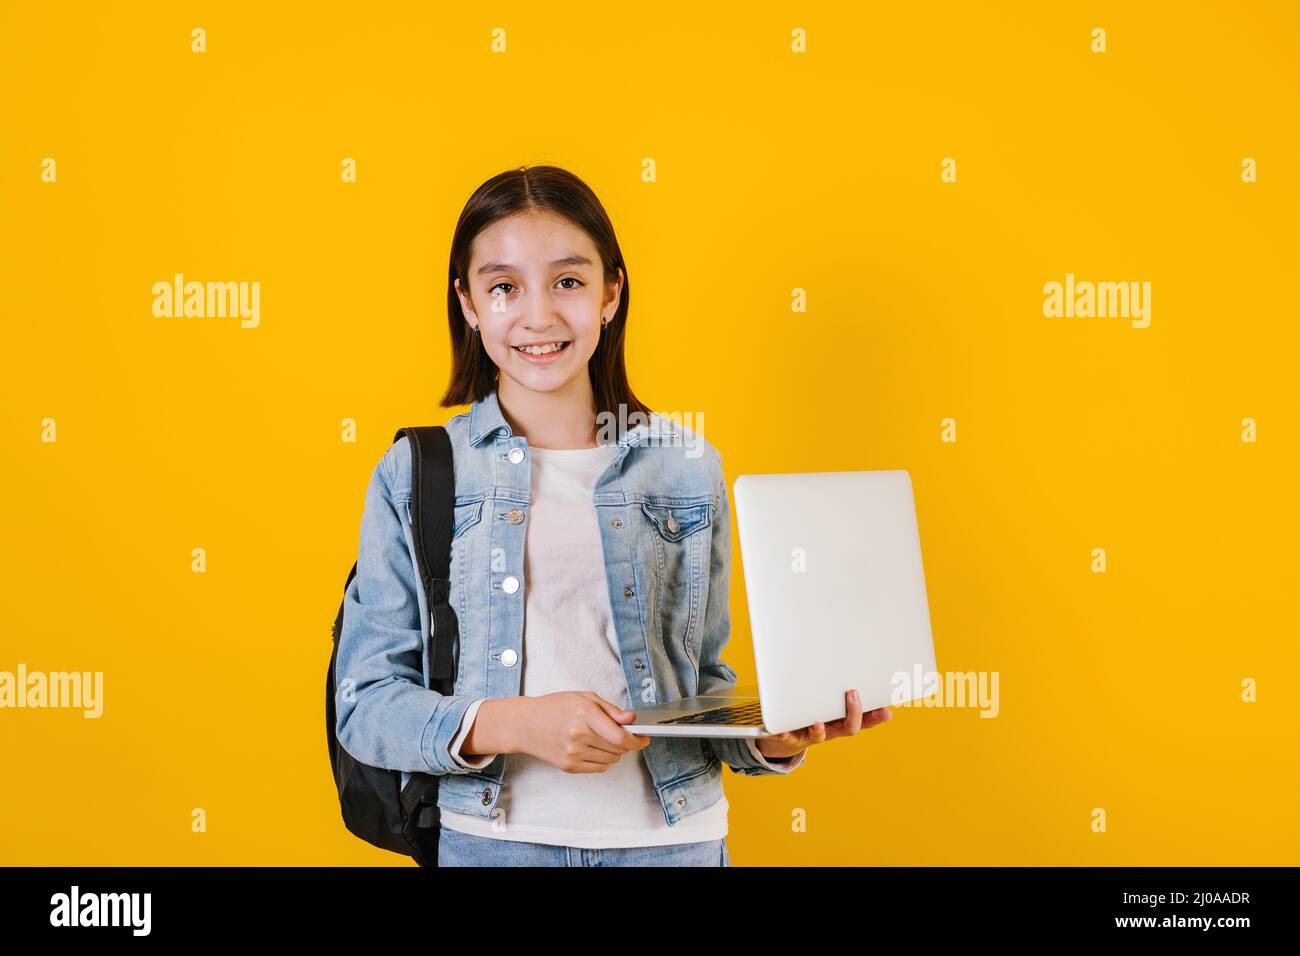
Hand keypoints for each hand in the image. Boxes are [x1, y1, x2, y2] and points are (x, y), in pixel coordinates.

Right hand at [516, 691, 649, 773]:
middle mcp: (579, 735)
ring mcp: (573, 753)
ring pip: (611, 760)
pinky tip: (593, 748)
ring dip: (614, 752)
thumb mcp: (584, 698)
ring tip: (603, 739)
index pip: (620, 736)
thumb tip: (631, 720)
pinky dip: (603, 760)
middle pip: (618, 749)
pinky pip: (599, 768)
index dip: (637, 740)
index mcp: (585, 714)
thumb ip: (611, 710)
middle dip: (627, 744)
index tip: (643, 738)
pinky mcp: (569, 766)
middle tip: (623, 735)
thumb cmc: (554, 708)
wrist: (525, 724)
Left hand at [754, 689, 890, 759]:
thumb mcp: (823, 700)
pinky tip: (779, 730)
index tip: (887, 710)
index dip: (875, 717)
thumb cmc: (808, 711)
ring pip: (819, 735)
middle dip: (853, 713)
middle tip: (853, 693)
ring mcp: (810, 734)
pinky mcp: (789, 737)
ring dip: (819, 729)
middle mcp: (829, 729)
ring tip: (816, 722)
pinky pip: (787, 737)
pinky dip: (783, 733)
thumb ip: (832, 685)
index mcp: (839, 719)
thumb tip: (847, 650)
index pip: (863, 719)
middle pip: (848, 728)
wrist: (782, 736)